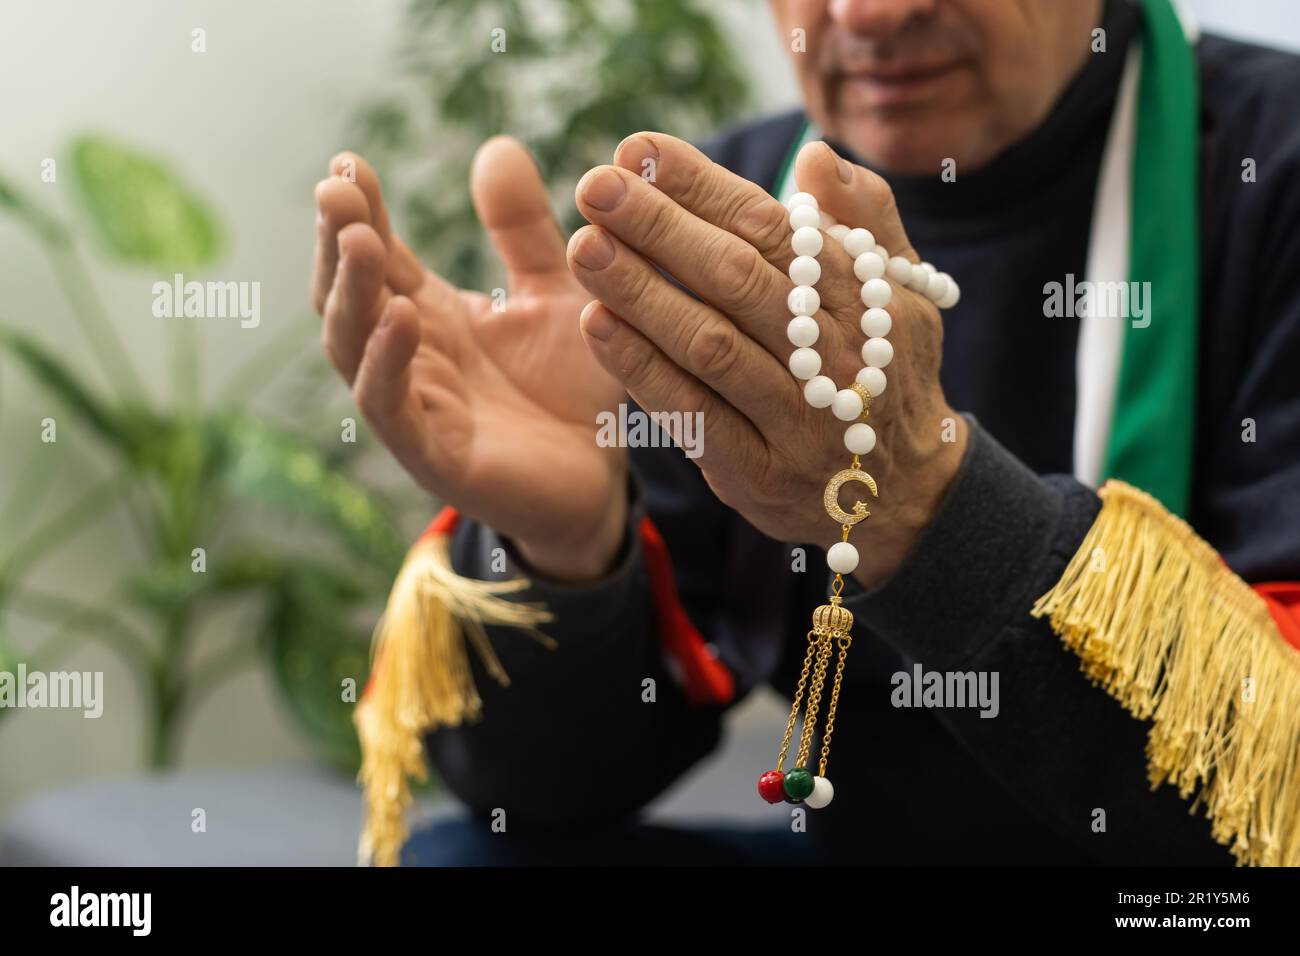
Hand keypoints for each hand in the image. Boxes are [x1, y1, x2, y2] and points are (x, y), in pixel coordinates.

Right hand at [312, 139, 626, 580]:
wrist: (604, 476)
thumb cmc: (573, 388)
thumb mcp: (557, 293)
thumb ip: (525, 231)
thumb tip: (496, 146)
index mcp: (430, 314)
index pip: (379, 255)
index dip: (360, 209)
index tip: (349, 160)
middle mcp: (409, 356)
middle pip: (348, 293)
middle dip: (337, 240)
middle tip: (335, 186)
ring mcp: (414, 405)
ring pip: (353, 345)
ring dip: (351, 292)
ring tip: (360, 238)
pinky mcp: (433, 454)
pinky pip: (392, 406)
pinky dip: (387, 363)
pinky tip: (399, 317)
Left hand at [568, 134, 966, 587]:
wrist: (906, 496)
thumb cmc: (888, 374)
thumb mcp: (902, 295)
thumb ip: (866, 222)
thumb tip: (816, 156)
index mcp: (866, 301)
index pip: (774, 230)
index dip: (703, 186)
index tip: (640, 149)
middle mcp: (837, 359)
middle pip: (738, 281)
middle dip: (662, 228)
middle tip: (596, 186)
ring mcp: (797, 422)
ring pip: (711, 346)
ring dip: (642, 294)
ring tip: (586, 247)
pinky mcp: (757, 474)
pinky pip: (694, 415)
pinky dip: (643, 369)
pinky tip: (597, 326)